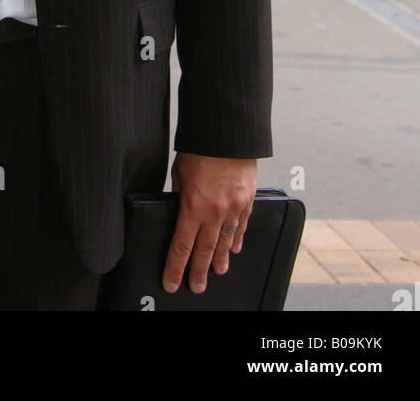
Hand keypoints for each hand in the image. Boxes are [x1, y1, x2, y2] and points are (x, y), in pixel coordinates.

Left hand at [162, 153, 256, 293]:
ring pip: (226, 242)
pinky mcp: (247, 200)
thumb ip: (180, 195)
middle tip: (196, 287)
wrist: (228, 132)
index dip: (175, 267)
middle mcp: (214, 212)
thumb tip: (180, 209)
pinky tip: (235, 248)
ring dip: (220, 258)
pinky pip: (241, 226)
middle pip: (204, 251)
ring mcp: (234, 208)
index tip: (171, 282)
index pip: (181, 246)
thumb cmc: (199, 148)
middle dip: (199, 272)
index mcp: (193, 206)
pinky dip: (237, 239)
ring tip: (217, 271)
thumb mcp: (180, 172)